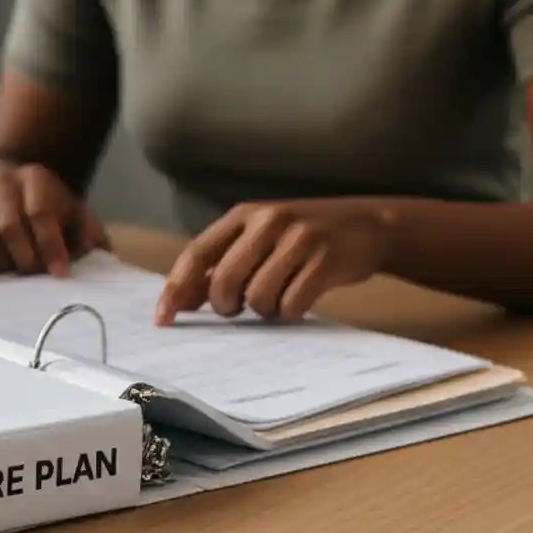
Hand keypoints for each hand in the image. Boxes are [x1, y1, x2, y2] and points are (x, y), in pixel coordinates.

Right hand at [0, 162, 106, 277]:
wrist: (8, 184)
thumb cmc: (49, 205)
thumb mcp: (74, 211)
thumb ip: (88, 233)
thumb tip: (93, 255)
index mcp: (34, 178)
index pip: (39, 212)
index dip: (50, 244)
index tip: (61, 272)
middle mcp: (0, 186)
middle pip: (7, 226)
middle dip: (26, 257)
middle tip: (39, 277)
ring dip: (3, 264)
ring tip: (20, 280)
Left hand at [155, 200, 397, 324]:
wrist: (369, 225)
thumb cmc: (303, 237)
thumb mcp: (259, 240)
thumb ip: (221, 265)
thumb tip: (181, 300)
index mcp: (243, 214)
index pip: (196, 253)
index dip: (176, 288)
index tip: (163, 318)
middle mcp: (268, 220)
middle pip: (224, 282)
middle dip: (226, 306)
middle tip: (239, 307)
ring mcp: (298, 238)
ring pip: (256, 297)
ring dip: (263, 310)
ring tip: (276, 299)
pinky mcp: (326, 259)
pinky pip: (291, 304)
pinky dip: (289, 313)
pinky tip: (298, 301)